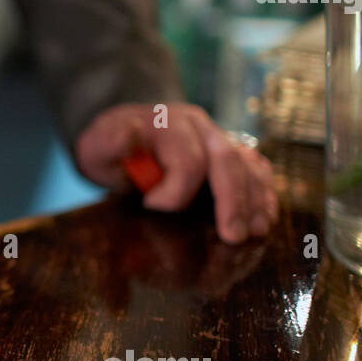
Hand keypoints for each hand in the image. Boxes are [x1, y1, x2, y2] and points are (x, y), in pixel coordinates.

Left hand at [76, 103, 277, 243]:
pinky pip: (255, 166)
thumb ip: (110, 143)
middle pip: (226, 160)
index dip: (175, 193)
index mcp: (167, 123)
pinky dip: (263, 191)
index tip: (151, 206)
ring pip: (247, 163)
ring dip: (255, 199)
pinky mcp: (227, 148)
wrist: (121, 131)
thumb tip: (128, 134)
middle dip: (233, 201)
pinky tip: (265, 216)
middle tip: (233, 237)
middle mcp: (198, 125)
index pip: (187, 160)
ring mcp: (216, 135)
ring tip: (256, 232)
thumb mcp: (97, 146)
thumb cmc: (108, 147)